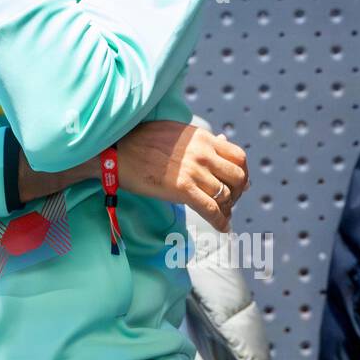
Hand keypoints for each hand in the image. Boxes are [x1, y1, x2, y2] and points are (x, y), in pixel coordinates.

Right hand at [115, 121, 248, 232]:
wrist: (117, 150)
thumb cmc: (140, 140)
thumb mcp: (176, 131)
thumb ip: (200, 138)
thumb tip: (222, 140)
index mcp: (203, 138)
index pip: (239, 157)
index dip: (242, 172)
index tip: (237, 182)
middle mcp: (203, 154)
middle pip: (238, 177)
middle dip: (238, 192)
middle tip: (230, 200)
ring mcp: (194, 172)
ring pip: (226, 195)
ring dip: (228, 208)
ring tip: (222, 214)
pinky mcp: (183, 189)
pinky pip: (212, 209)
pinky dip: (221, 221)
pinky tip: (222, 227)